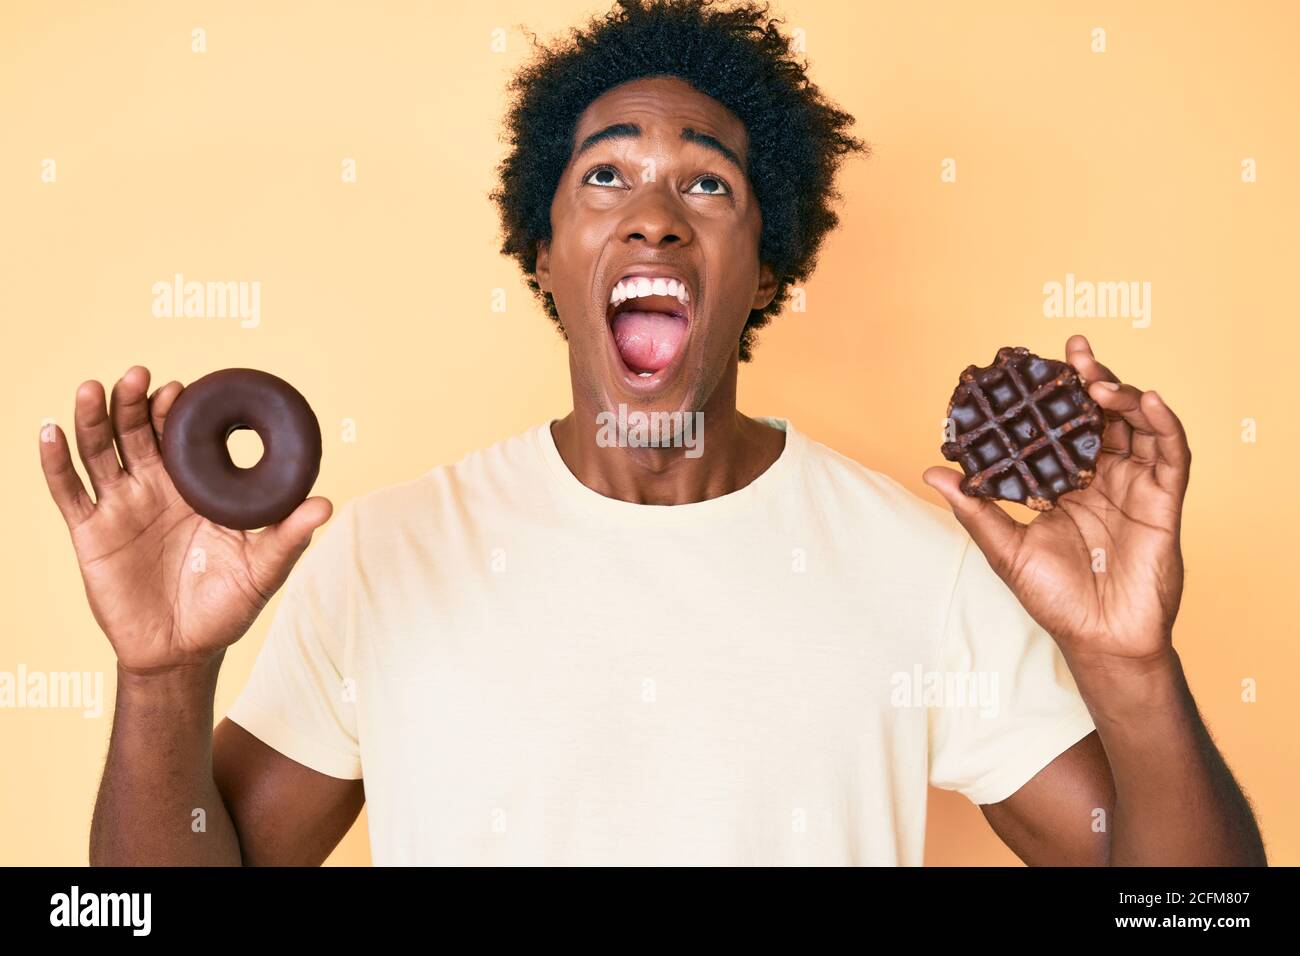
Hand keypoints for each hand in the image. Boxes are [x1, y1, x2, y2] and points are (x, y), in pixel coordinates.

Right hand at [39, 366, 331, 674]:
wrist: (184, 652)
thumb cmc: (227, 606)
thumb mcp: (264, 569)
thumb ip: (289, 535)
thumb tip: (326, 504)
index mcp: (195, 488)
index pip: (180, 437)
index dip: (175, 410)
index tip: (180, 389)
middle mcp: (155, 488)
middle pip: (136, 433)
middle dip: (134, 402)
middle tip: (139, 376)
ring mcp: (121, 507)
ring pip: (100, 451)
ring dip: (94, 418)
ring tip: (95, 388)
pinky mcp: (91, 532)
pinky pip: (68, 492)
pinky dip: (55, 461)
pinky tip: (50, 432)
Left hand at [923, 334, 1189, 662]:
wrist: (1099, 639)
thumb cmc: (1055, 599)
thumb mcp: (1006, 549)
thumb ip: (975, 510)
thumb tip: (932, 473)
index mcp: (1066, 483)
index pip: (1060, 427)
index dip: (1053, 395)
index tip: (1035, 364)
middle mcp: (1102, 477)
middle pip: (1101, 416)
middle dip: (1090, 379)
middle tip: (1074, 352)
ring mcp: (1135, 485)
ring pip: (1137, 425)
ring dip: (1123, 395)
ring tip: (1098, 380)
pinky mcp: (1164, 500)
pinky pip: (1171, 454)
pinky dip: (1164, 423)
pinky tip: (1148, 401)